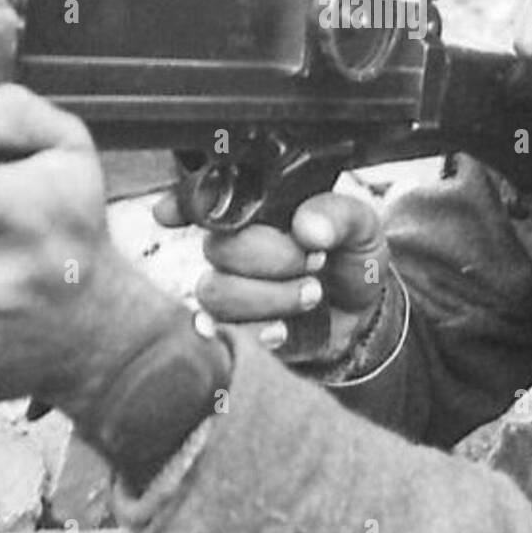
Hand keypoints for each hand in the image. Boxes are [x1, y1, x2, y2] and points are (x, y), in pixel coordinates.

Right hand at [154, 190, 388, 361]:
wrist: (364, 316)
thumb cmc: (351, 259)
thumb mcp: (360, 226)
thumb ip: (338, 216)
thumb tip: (307, 227)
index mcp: (258, 211)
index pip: (205, 200)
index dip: (182, 205)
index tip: (168, 213)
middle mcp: (236, 246)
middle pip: (218, 248)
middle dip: (271, 257)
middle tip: (314, 260)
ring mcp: (232, 289)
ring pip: (216, 291)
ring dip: (270, 296)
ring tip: (311, 293)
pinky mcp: (237, 330)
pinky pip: (226, 332)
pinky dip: (259, 331)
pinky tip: (284, 328)